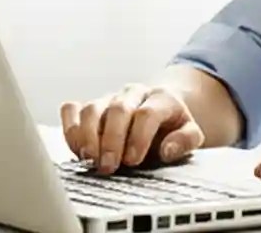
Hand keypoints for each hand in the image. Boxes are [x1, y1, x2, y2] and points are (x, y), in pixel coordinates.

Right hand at [60, 83, 204, 174]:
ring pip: (92, 108)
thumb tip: (168, 149)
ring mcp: (110, 98)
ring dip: (88, 136)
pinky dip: (70, 127)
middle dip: (111, 140)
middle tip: (109, 166)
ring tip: (91, 160)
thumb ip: (185, 141)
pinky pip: (72, 109)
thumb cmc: (172, 127)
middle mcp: (133, 94)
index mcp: (161, 98)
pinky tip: (76, 148)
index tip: (133, 160)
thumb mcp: (190, 134)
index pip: (147, 113)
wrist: (162, 110)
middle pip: (117, 109)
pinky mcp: (92, 107)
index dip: (138, 137)